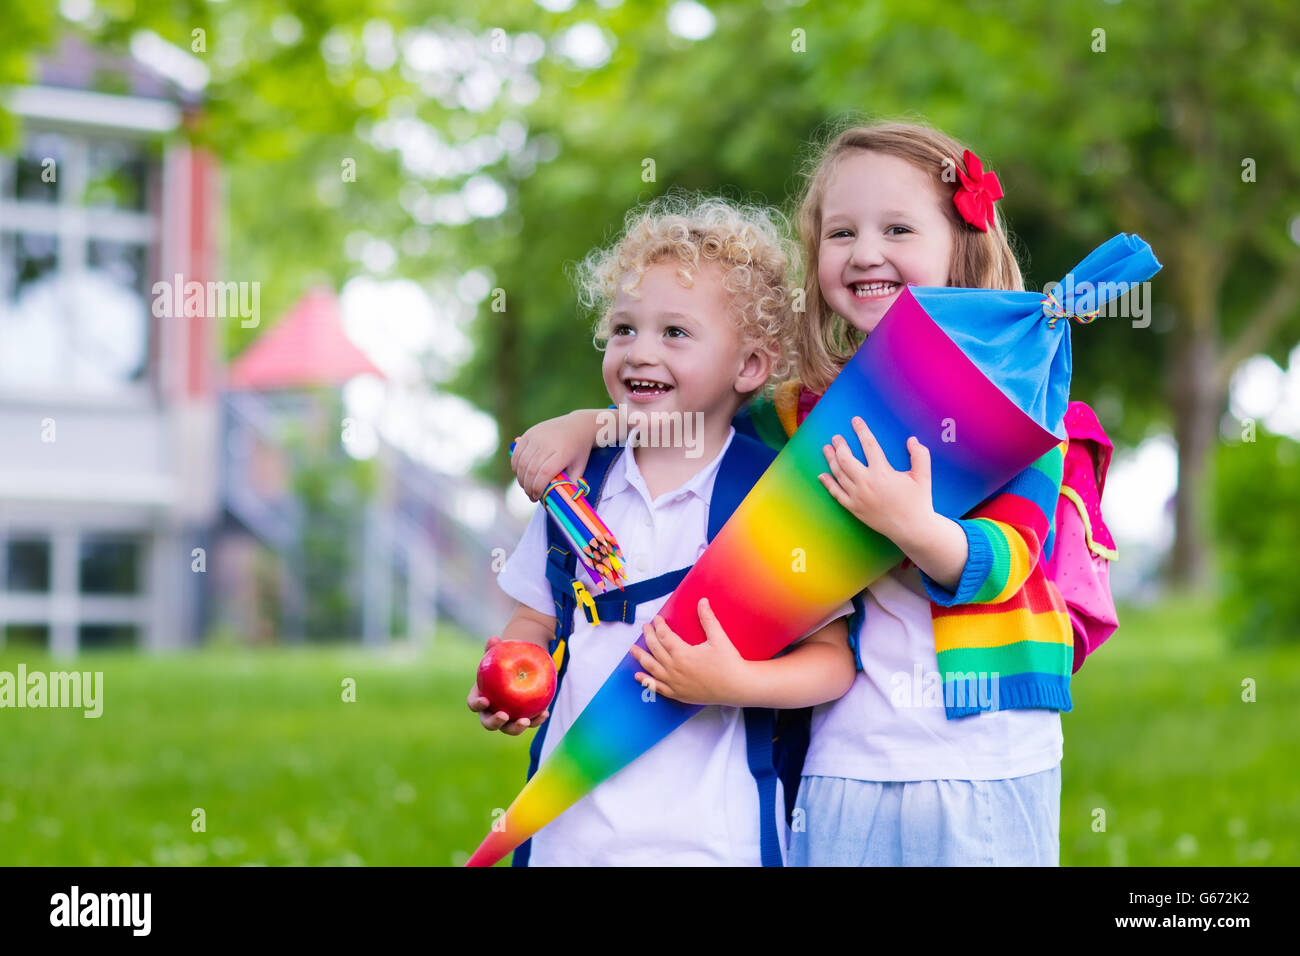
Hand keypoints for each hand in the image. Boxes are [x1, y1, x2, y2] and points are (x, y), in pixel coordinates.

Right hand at [467, 636, 549, 734]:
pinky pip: (529, 722)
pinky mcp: (522, 718)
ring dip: (516, 727)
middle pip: (489, 723)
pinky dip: (536, 719)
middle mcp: (491, 711)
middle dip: (495, 723)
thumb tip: (494, 639)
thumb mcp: (499, 652)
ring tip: (525, 720)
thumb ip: (494, 648)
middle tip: (504, 716)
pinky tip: (545, 712)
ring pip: (509, 728)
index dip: (477, 704)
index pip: (474, 704)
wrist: (519, 667)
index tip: (485, 700)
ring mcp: (508, 718)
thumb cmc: (504, 660)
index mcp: (480, 697)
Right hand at [511, 412, 593, 501]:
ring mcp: (537, 436)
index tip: (537, 497)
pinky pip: (517, 453)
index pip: (545, 474)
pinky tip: (520, 474)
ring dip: (521, 478)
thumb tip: (560, 502)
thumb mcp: (579, 468)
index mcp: (563, 452)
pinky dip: (516, 466)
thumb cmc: (579, 451)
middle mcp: (548, 443)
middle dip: (528, 487)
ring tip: (526, 486)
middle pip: (531, 470)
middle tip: (531, 495)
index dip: (538, 488)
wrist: (577, 425)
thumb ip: (570, 484)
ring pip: (522, 463)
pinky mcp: (529, 433)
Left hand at [629, 599, 748, 705]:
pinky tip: (638, 676)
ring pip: (652, 668)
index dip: (659, 626)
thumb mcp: (719, 638)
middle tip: (645, 627)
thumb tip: (702, 601)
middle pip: (655, 649)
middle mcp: (674, 668)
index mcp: (683, 653)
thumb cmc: (729, 662)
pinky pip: (657, 687)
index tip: (657, 619)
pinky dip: (646, 681)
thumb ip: (707, 619)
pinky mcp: (678, 694)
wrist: (737, 687)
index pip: (664, 636)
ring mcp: (674, 682)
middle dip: (648, 636)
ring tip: (633, 649)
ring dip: (641, 657)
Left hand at [818, 417, 936, 548]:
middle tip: (836, 437)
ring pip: (839, 474)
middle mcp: (866, 483)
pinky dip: (828, 484)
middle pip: (846, 459)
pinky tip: (822, 475)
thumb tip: (911, 440)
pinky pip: (836, 494)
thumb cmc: (919, 501)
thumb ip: (920, 455)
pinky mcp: (854, 508)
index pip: (869, 445)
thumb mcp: (923, 476)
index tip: (855, 421)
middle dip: (839, 445)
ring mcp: (858, 497)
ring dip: (831, 460)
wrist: (912, 529)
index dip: (861, 430)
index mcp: (882, 472)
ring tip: (827, 449)